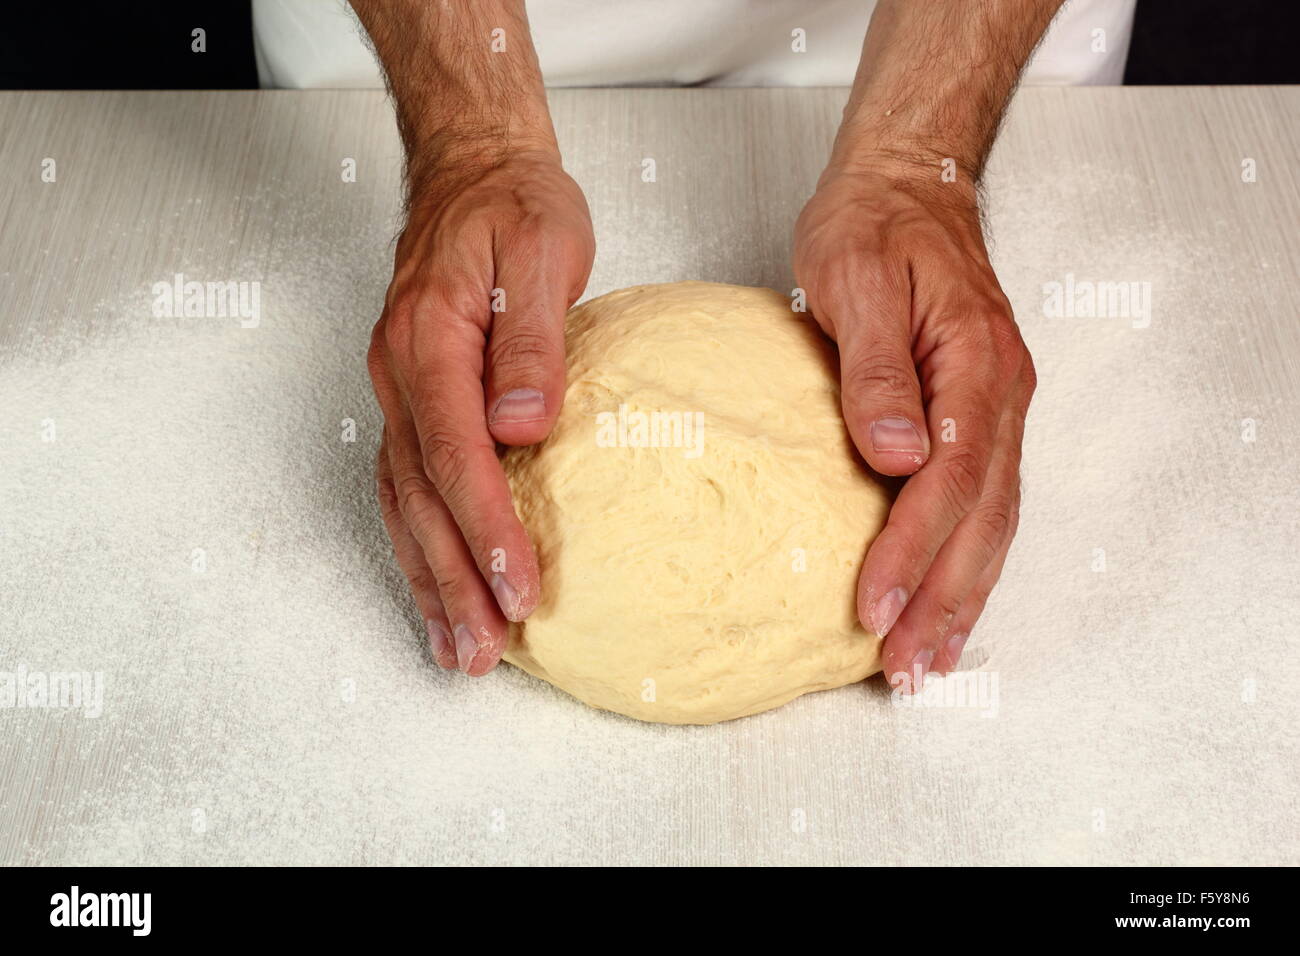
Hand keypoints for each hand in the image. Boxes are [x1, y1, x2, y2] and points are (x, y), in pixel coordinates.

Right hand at [368, 148, 593, 674]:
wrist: (474, 172)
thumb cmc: (514, 207)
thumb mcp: (539, 252)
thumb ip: (532, 339)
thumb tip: (525, 422)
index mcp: (429, 341)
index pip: (455, 452)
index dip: (485, 527)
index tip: (519, 588)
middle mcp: (400, 374)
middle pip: (420, 496)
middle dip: (452, 579)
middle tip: (482, 652)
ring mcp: (398, 391)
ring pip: (404, 503)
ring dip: (429, 579)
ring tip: (456, 648)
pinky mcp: (412, 400)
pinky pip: (407, 484)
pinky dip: (421, 544)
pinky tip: (440, 586)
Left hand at [794, 162, 1035, 691]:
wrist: (907, 184)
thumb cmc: (874, 223)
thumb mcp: (854, 278)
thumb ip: (874, 368)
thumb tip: (893, 452)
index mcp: (974, 360)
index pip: (949, 476)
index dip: (913, 548)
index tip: (875, 604)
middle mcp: (999, 391)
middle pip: (983, 516)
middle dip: (944, 597)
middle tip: (906, 666)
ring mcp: (996, 404)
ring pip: (992, 518)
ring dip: (962, 593)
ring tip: (928, 657)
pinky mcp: (978, 412)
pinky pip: (982, 498)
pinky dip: (965, 556)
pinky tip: (942, 594)